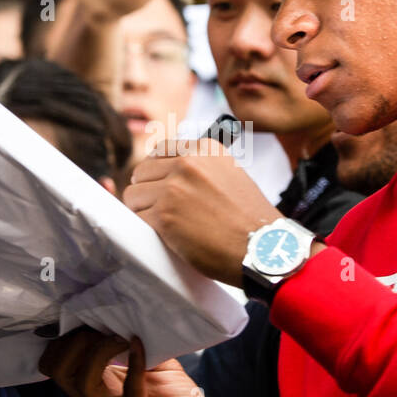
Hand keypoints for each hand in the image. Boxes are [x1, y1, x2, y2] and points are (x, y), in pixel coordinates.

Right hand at [39, 330, 240, 396]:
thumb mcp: (160, 367)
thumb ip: (145, 343)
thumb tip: (137, 313)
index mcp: (97, 387)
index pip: (56, 361)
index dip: (66, 336)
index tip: (93, 318)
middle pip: (57, 369)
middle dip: (75, 340)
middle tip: (105, 331)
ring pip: (79, 381)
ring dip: (100, 350)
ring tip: (123, 338)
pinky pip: (127, 394)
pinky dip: (133, 363)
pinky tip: (140, 347)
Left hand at [125, 141, 281, 284]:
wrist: (263, 248)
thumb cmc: (248, 219)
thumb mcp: (229, 175)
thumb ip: (200, 168)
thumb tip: (165, 172)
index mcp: (204, 148)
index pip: (159, 151)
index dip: (157, 173)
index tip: (162, 187)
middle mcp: (187, 162)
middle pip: (141, 172)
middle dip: (147, 192)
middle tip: (161, 210)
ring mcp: (173, 189)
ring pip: (133, 195)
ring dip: (143, 211)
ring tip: (165, 226)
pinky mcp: (164, 216)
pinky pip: (137, 220)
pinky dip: (146, 231)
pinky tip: (165, 237)